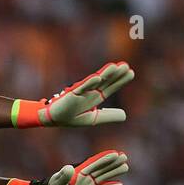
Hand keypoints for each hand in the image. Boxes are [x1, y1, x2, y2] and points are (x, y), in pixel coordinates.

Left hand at [6, 150, 128, 184]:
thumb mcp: (56, 184)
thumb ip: (62, 176)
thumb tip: (68, 168)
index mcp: (79, 173)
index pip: (94, 164)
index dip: (104, 159)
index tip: (115, 153)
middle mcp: (84, 177)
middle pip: (101, 168)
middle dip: (113, 163)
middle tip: (125, 156)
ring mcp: (86, 184)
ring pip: (103, 176)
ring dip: (114, 172)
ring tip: (126, 167)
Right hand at [13, 61, 134, 126]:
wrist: (52, 118)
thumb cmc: (71, 117)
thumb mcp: (93, 118)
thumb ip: (108, 116)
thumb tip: (125, 116)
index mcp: (95, 97)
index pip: (110, 87)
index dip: (120, 81)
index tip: (131, 72)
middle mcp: (90, 92)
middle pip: (105, 82)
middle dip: (115, 75)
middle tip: (126, 66)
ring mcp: (81, 92)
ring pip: (95, 81)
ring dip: (104, 74)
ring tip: (115, 67)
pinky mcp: (71, 94)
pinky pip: (81, 88)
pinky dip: (89, 83)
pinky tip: (97, 78)